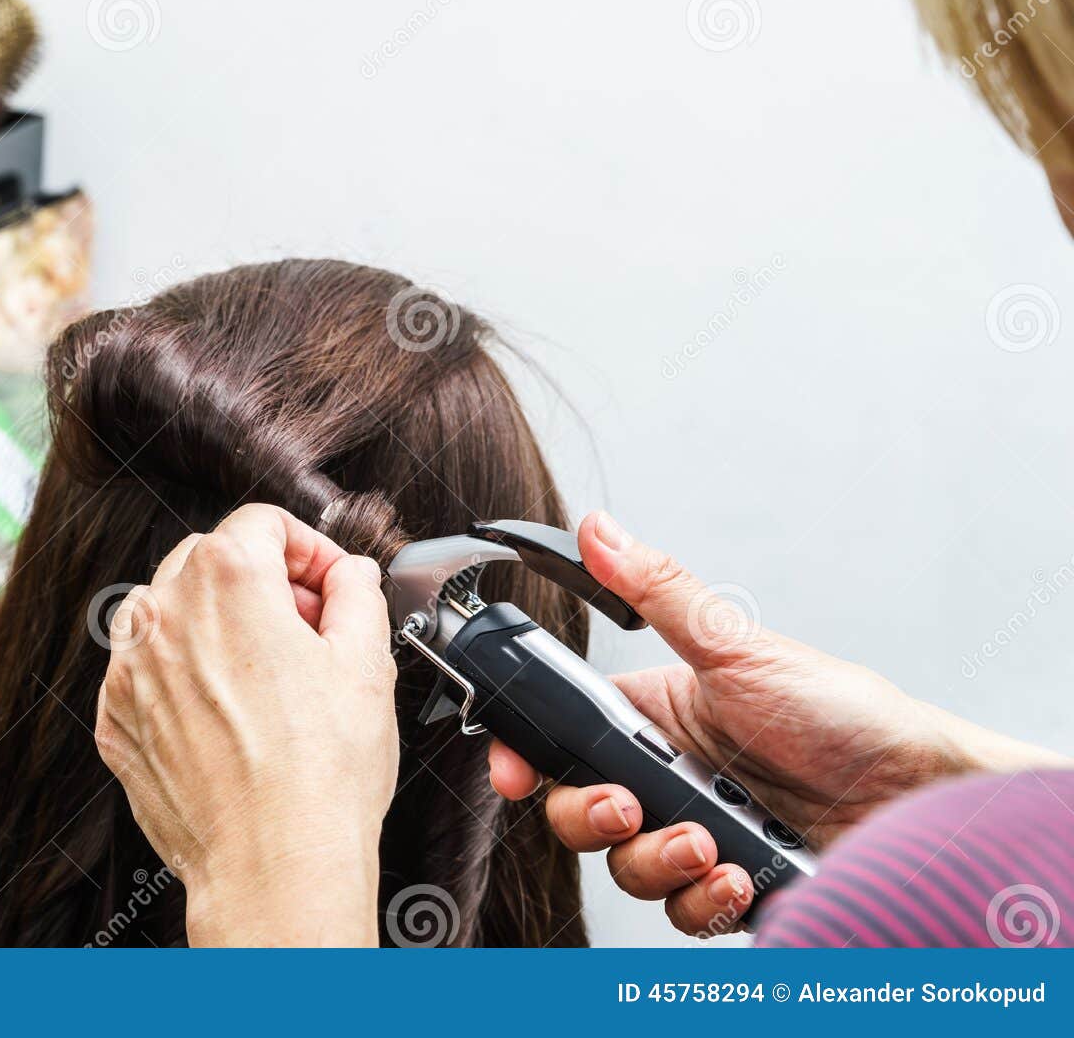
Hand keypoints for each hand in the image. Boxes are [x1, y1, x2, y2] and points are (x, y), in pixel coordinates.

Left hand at [95, 504, 396, 946]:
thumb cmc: (320, 776)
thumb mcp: (367, 663)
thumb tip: (349, 575)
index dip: (309, 549)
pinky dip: (181, 677)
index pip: (262, 522)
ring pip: (168, 611)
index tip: (329, 585)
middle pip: (210, 559)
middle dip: (262, 582)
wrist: (273, 867)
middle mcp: (164, 613)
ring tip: (266, 675)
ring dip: (214, 625)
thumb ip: (357, 593)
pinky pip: (144, 672)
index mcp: (226, 580)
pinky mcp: (115, 721)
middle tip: (308, 631)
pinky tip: (228, 715)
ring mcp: (129, 669)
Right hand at [490, 510, 1066, 935]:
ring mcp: (697, 835)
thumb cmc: (845, 712)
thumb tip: (599, 530)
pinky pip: (683, 911)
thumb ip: (658, 593)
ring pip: (627, 869)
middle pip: (581, 814)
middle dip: (594, 819)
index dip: (530, 758)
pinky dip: (702, 901)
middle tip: (632, 807)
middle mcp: (668, 779)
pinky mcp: (730, 885)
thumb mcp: (737, 647)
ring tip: (710, 845)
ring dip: (656, 863)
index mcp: (655, 718)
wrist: (922, 794)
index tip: (518, 774)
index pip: (564, 740)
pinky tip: (737, 877)